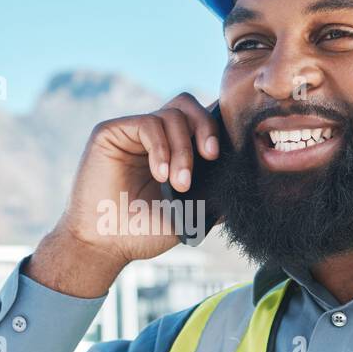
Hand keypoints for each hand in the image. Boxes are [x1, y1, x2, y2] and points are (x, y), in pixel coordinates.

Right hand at [25, 94, 221, 296]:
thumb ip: (215, 191)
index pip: (197, 121)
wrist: (106, 246)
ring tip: (179, 183)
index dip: (215, 128)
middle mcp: (151, 137)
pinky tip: (161, 174)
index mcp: (170, 150)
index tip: (224, 154)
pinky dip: (161, 148)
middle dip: (205, 127)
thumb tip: (246, 178)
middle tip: (211, 156)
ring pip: (171, 114)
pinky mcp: (111, 132)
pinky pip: (148, 123)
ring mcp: (131, 132)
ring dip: (182, 149)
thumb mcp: (191, 211)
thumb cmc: (143, 232)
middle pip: (186, 105)